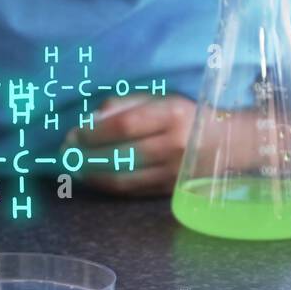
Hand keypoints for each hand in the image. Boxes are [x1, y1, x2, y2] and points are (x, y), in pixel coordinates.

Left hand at [63, 94, 196, 196]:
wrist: (225, 143)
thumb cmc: (184, 115)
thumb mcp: (159, 98)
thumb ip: (124, 104)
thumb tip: (91, 120)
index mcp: (172, 115)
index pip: (124, 126)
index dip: (94, 132)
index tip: (74, 133)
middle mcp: (174, 146)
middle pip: (120, 155)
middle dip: (86, 155)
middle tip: (65, 152)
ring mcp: (173, 173)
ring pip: (123, 178)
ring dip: (91, 174)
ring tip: (73, 166)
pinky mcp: (170, 191)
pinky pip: (131, 191)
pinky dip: (106, 185)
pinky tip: (91, 177)